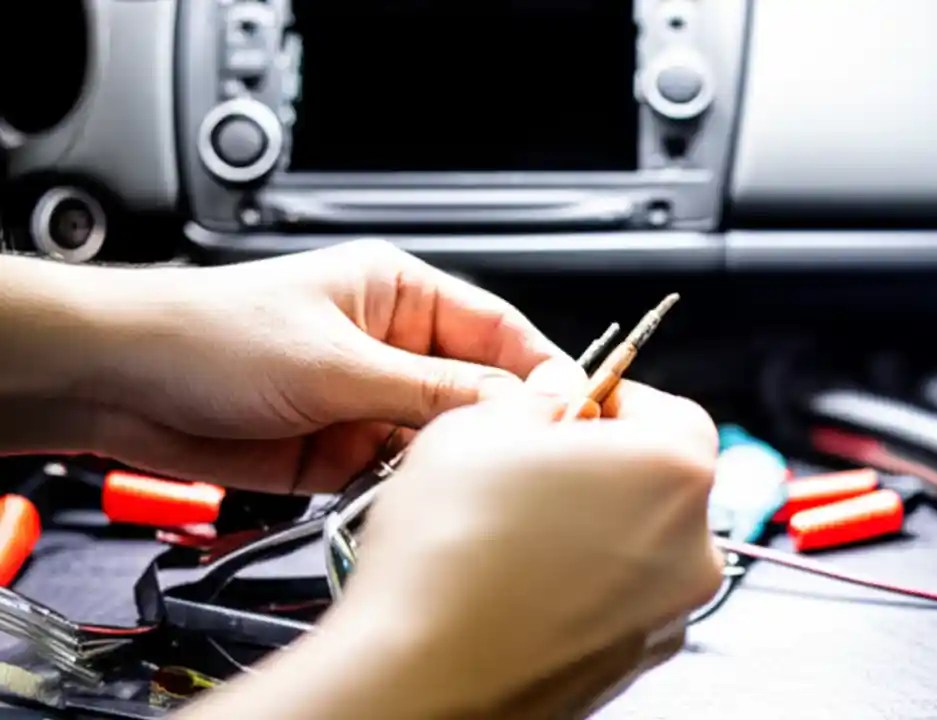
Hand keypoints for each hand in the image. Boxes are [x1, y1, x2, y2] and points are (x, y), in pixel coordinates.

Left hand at [62, 240, 584, 491]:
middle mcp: (394, 348)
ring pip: (443, 443)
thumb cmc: (212, 334)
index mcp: (402, 295)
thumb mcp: (337, 361)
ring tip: (456, 481)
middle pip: (480, 392)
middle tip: (525, 462)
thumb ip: (432, 390)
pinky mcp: (342, 453)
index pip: (500, 332)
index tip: (576, 411)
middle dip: (500, 427)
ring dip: (449, 464)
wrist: (123, 384)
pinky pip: (399, 478)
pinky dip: (407, 493)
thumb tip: (517, 401)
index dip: (543, 371)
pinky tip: (409, 500)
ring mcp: (370, 403)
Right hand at [177, 381, 721, 719]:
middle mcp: (690, 548)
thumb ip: (538, 397)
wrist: (417, 681)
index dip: (611, 401)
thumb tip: (555, 395)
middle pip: (657, 481)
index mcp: (673, 470)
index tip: (569, 405)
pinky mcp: (631, 662)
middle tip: (527, 465)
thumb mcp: (477, 426)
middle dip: (598, 466)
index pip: (670, 410)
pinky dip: (576, 583)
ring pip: (635, 543)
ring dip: (585, 526)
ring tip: (507, 528)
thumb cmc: (448, 559)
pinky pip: (613, 599)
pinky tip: (512, 579)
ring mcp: (666, 614)